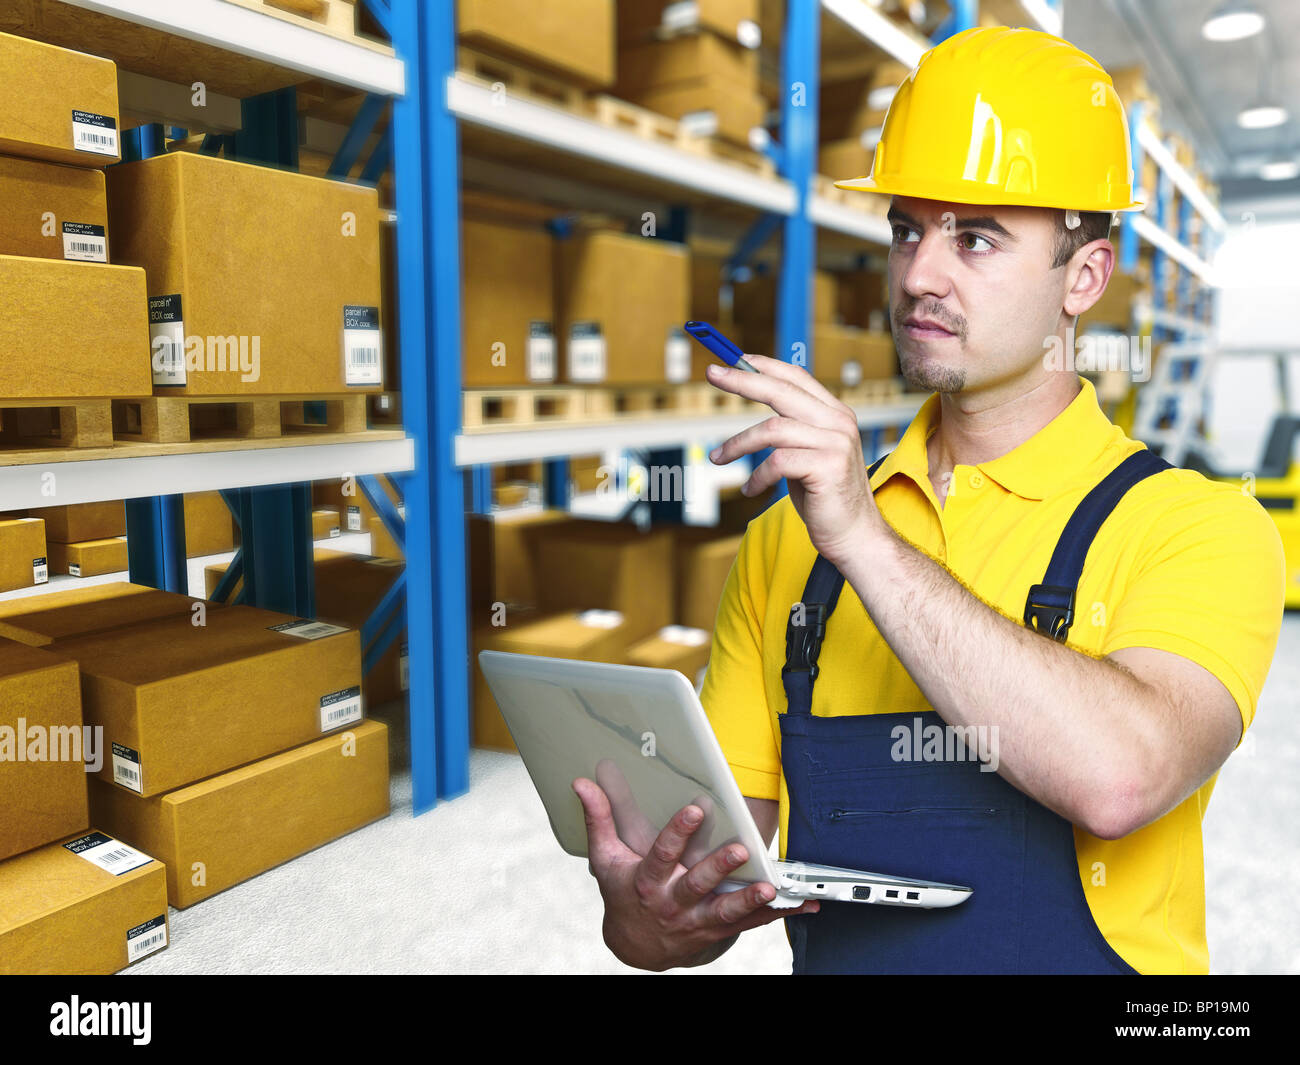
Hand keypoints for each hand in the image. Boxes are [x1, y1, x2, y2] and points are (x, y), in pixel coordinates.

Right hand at [574, 777, 818, 970]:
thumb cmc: (622, 893)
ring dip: (750, 901)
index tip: (695, 809)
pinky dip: (776, 915)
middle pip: (696, 886)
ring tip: (771, 887)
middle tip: (740, 850)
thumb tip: (582, 783)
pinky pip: (749, 925)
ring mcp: (695, 922)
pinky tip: (801, 905)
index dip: (678, 833)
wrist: (635, 945)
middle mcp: (672, 903)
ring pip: (725, 913)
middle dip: (718, 869)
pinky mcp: (716, 933)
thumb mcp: (605, 858)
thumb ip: (598, 819)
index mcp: (646, 882)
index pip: (661, 855)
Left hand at [706, 354, 882, 567]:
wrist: (853, 535)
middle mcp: (838, 422)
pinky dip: (757, 476)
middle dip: (743, 381)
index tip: (734, 361)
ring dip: (738, 444)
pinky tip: (750, 489)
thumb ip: (790, 428)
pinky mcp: (828, 468)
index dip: (764, 366)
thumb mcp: (806, 453)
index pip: (796, 377)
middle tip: (713, 375)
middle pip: (782, 391)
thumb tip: (753, 400)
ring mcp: (836, 443)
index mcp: (835, 413)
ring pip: (772, 429)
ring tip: (718, 457)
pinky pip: (777, 463)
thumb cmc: (823, 496)